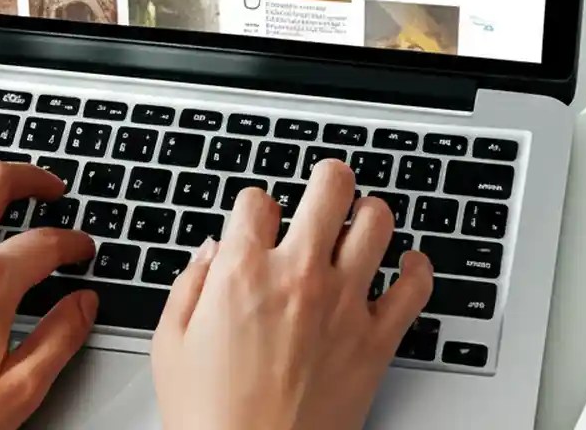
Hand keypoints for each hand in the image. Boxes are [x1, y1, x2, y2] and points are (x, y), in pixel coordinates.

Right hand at [152, 160, 434, 429]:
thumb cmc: (210, 418)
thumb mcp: (169, 345)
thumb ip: (189, 286)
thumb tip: (212, 252)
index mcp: (242, 273)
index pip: (257, 200)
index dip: (255, 207)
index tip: (258, 222)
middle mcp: (299, 276)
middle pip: (330, 186)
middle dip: (328, 178)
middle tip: (327, 186)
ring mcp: (344, 304)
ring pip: (378, 221)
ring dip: (370, 214)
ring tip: (361, 223)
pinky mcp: (377, 339)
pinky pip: (415, 286)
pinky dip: (416, 269)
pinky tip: (406, 265)